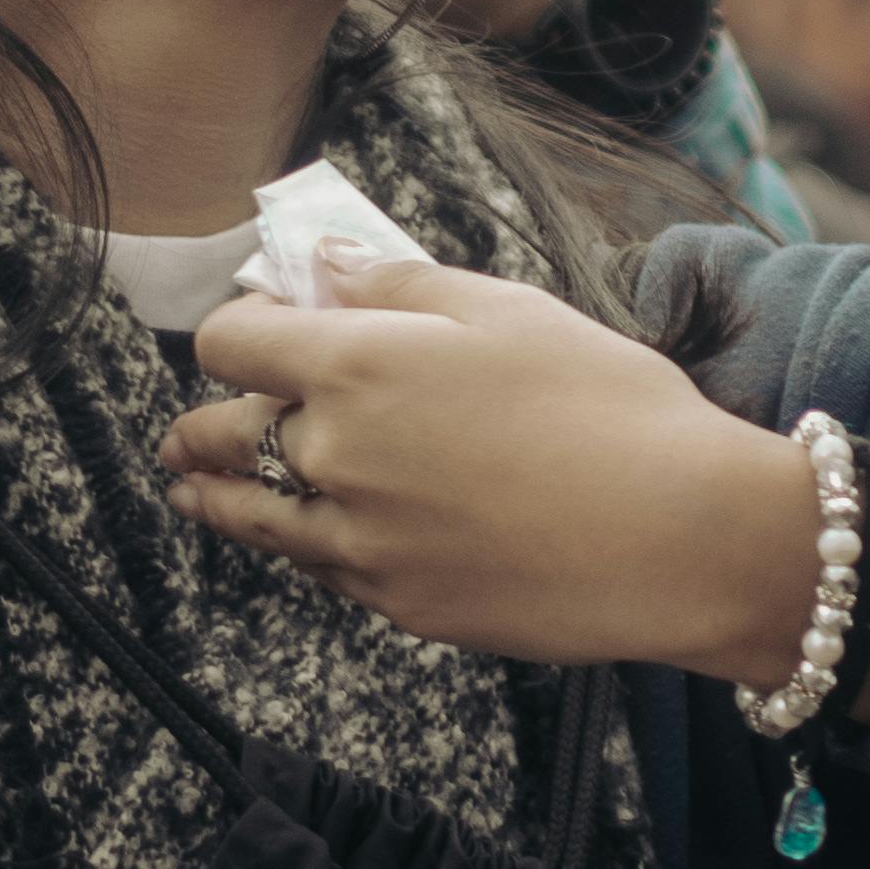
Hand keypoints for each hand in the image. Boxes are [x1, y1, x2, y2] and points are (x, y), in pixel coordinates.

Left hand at [164, 251, 869, 706]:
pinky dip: (300, 544)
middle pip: (219, 434)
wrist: (679, 536)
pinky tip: (306, 534)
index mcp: (355, 367)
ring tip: (190, 485)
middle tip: (199, 423)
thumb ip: (395, 282)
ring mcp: (359, 541)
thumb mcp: (506, 309)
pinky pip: (319, 568)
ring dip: (214, 493)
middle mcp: (334, 457)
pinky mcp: (395, 603)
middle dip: (205, 419)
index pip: (231, 341)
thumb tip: (322, 265)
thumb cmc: (607, 405)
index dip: (239, 326)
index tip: (258, 326)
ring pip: (249, 516)